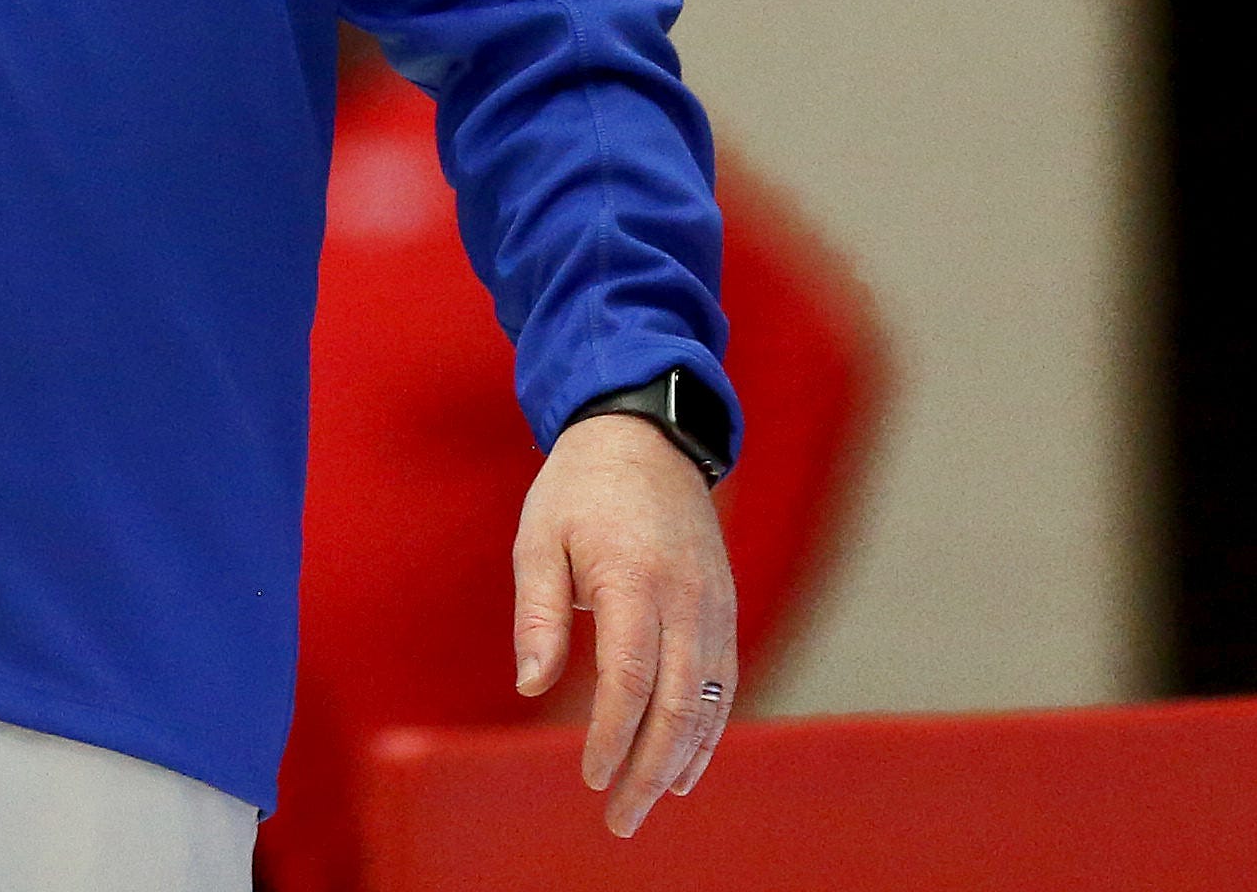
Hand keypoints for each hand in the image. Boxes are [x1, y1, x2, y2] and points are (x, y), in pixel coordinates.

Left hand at [513, 410, 738, 836]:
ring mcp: (714, 606)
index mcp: (635, 580)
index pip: (630, 678)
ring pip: (708, 702)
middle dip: (649, 769)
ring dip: (683, 760)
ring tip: (651, 802)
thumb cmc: (578, 490)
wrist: (644, 438)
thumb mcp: (539, 537)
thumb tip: (532, 685)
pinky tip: (686, 765)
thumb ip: (538, 612)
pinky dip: (709, 730)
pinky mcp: (724, 609)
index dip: (614, 735)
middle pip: (677, 705)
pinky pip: (724, 683)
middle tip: (621, 819)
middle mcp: (687, 600)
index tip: (592, 777)